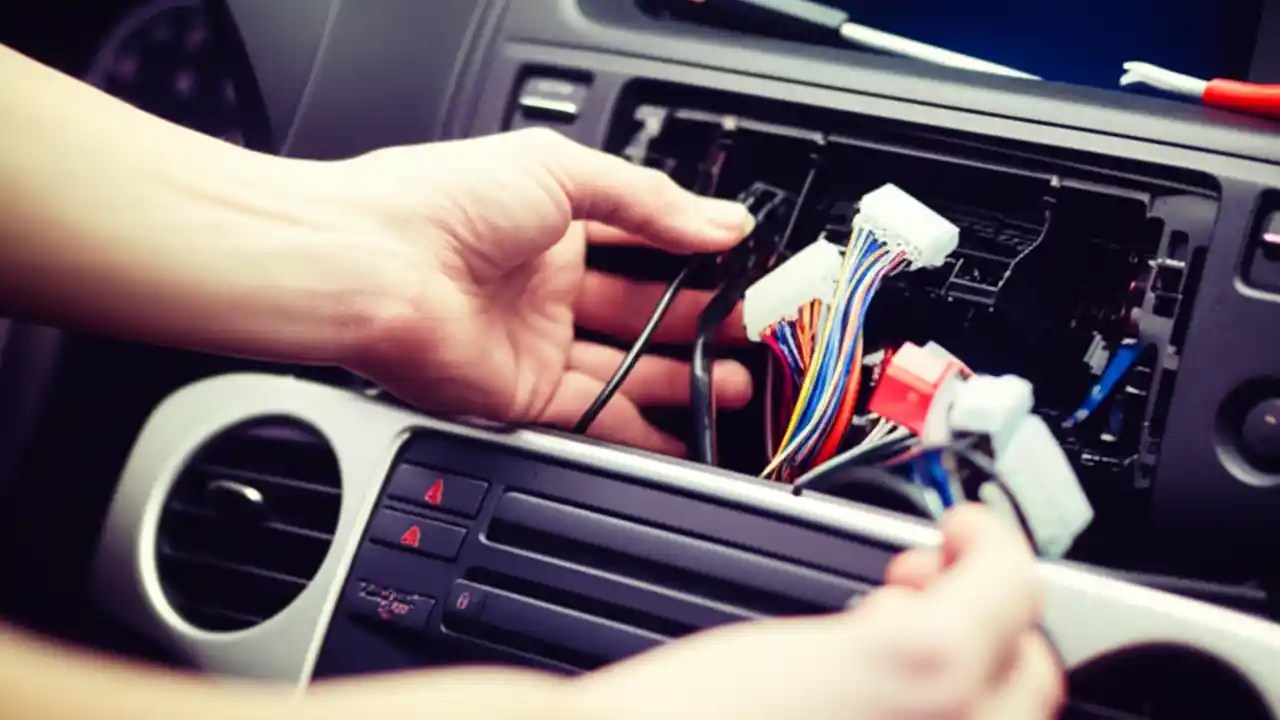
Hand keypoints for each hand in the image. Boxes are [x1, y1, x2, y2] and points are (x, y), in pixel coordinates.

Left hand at [324, 128, 755, 453]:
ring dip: (681, 381)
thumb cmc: (444, 202)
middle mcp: (545, 288)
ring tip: (735, 385)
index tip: (741, 272)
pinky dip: (640, 431)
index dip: (694, 259)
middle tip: (750, 335)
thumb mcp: (562, 170)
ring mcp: (534, 344)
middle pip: (641, 314)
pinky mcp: (521, 396)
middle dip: (699, 327)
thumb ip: (648, 201)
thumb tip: (720, 221)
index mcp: (553, 224)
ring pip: (626, 371)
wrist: (374, 267)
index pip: (642, 245)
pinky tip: (684, 432)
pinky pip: (593, 419)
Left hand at [575, 505, 1063, 718]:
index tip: (943, 629)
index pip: (1011, 719)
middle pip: (1030, 691)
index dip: (989, 673)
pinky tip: (953, 529)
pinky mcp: (915, 666)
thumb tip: (889, 653)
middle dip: (990, 631)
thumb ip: (862, 704)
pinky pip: (1000, 588)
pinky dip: (989, 544)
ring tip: (915, 571)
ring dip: (985, 583)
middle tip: (922, 594)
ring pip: (1024, 642)